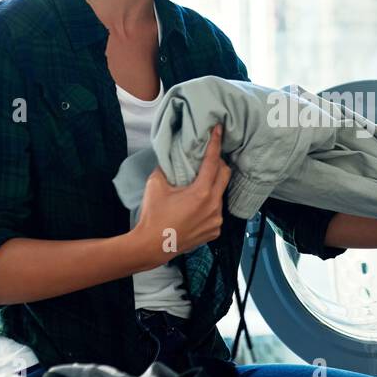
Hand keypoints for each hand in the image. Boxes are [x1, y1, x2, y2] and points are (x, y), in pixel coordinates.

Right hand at [132, 123, 230, 264]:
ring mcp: (216, 220)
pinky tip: (196, 207)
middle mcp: (214, 206)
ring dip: (212, 186)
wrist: (151, 246)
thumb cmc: (153, 215)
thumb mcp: (156, 184)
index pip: (213, 162)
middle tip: (208, 157)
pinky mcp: (214, 231)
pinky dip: (209, 205)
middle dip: (218, 163)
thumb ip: (167, 167)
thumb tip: (172, 156)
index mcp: (202, 193)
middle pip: (225, 175)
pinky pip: (216, 212)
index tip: (219, 130)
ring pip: (220, 194)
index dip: (215, 143)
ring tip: (198, 185)